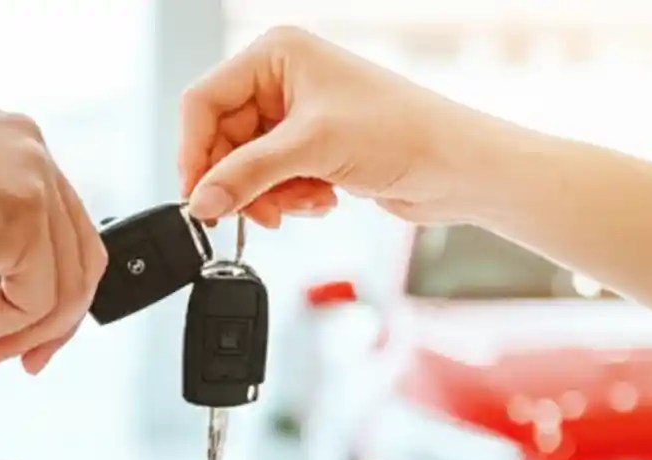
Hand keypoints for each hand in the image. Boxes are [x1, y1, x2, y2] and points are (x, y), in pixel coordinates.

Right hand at [0, 106, 105, 374]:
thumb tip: (29, 293)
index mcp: (11, 140)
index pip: (66, 229)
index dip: (50, 295)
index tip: (20, 340)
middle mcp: (31, 148)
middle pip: (81, 260)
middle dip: (45, 325)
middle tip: (3, 360)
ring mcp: (32, 178)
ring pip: (63, 290)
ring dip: (9, 331)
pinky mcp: (23, 216)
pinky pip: (37, 302)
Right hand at [179, 26, 520, 227]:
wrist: (456, 168)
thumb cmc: (400, 132)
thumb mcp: (310, 150)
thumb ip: (246, 176)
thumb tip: (199, 202)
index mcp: (276, 54)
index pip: (203, 102)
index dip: (195, 152)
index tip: (198, 197)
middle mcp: (282, 79)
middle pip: (223, 140)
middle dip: (241, 182)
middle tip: (255, 213)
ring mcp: (298, 116)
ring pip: (247, 167)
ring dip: (270, 194)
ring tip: (303, 203)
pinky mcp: (313, 149)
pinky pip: (274, 180)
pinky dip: (291, 197)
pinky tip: (323, 199)